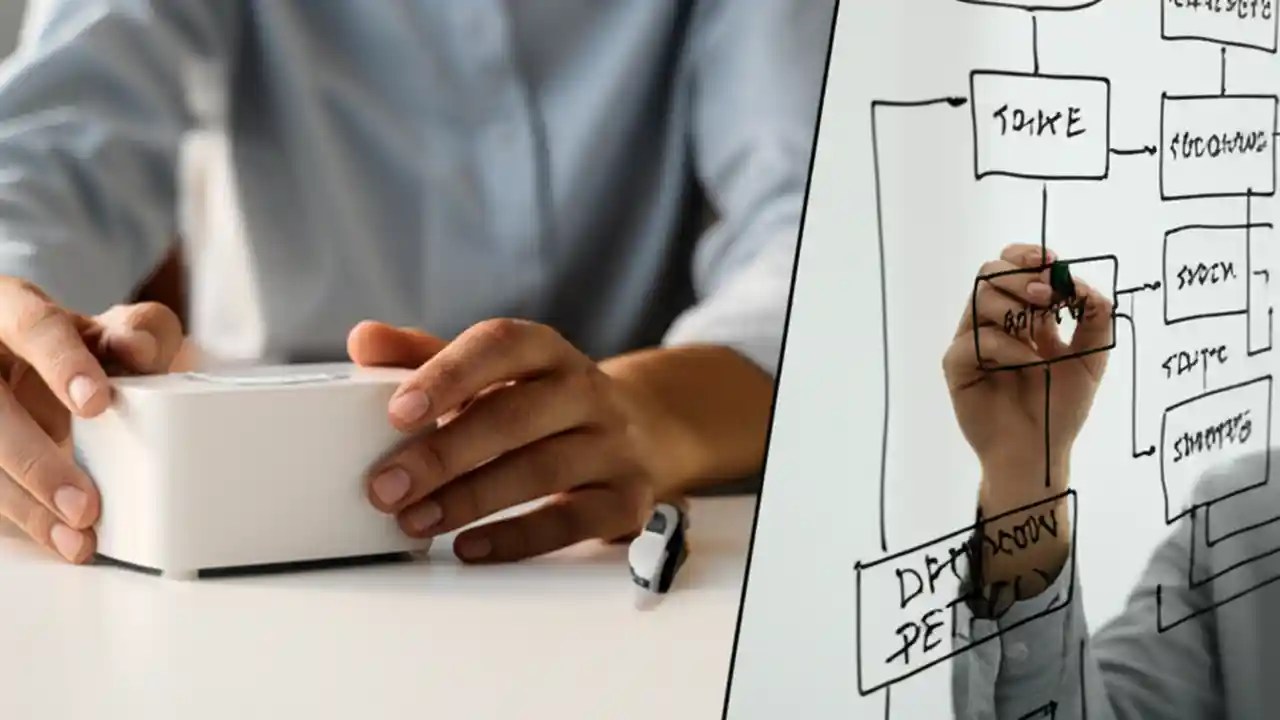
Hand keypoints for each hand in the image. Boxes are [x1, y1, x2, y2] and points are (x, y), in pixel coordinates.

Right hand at [0, 279, 182, 561]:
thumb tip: (137, 351)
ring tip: (76, 538)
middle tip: (85, 504)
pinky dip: (22, 515)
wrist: (33, 354)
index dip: (61, 363)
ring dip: (25, 505)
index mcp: (7, 307)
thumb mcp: (111, 325)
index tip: (96, 403)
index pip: (31, 325)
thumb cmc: (76, 342)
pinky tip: (56, 538)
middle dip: (35, 462)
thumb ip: (136, 332)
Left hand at [348, 319, 660, 562]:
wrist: (638, 433)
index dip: (448, 375)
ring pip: (541, 471)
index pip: (500, 345)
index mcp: (546, 351)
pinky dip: (517, 538)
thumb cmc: (540, 403)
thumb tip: (365, 340)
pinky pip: (572, 522)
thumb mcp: (489, 373)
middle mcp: (586, 391)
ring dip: (469, 500)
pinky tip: (470, 546)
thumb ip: (425, 357)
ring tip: (414, 521)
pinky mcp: (627, 498)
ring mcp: (612, 445)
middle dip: (443, 454)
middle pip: (515, 415)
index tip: (398, 411)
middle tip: (385, 486)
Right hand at [943, 245, 1112, 587]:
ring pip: (979, 299)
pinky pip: (975, 341)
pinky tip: (1030, 365)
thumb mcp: (1093, 356)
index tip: (1052, 263)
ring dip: (1015, 308)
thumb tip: (1082, 283)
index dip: (1027, 255)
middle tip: (1048, 298)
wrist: (1040, 452)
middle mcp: (992, 323)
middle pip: (989, 273)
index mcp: (1020, 314)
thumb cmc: (1060, 407)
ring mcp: (971, 343)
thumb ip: (1096, 316)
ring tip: (1041, 334)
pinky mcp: (957, 367)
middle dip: (1021, 278)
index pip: (1010, 266)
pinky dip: (1007, 347)